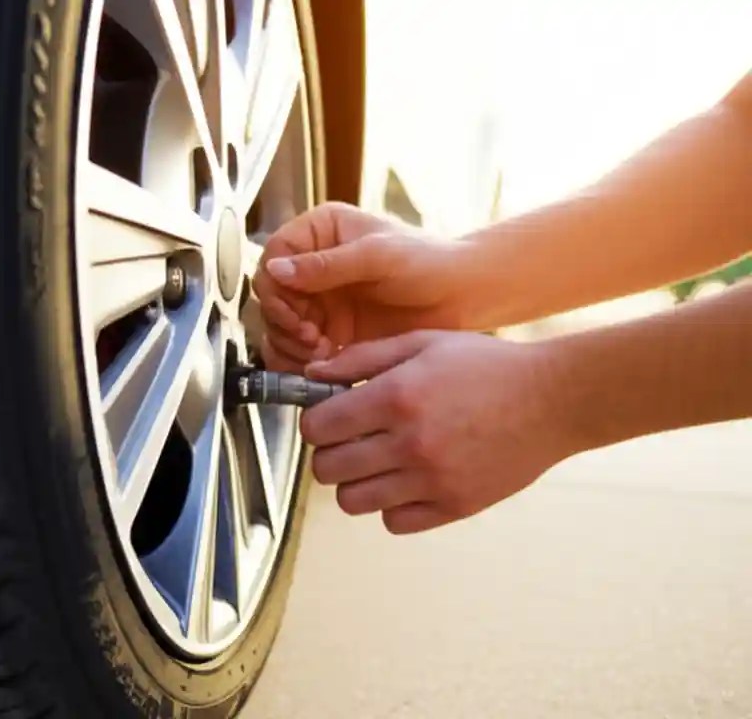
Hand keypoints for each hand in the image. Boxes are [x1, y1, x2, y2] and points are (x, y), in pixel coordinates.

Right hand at [253, 203, 478, 372]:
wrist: (464, 297)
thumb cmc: (429, 261)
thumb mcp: (376, 256)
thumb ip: (326, 265)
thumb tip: (277, 270)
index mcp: (321, 232)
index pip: (274, 255)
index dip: (276, 286)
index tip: (294, 312)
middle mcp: (314, 265)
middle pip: (271, 295)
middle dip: (284, 321)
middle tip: (310, 338)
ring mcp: (320, 300)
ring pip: (279, 325)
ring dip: (291, 344)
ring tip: (321, 353)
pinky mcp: (329, 330)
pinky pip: (298, 348)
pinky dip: (301, 361)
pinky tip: (322, 364)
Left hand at [299, 331, 577, 533]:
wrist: (553, 400)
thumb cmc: (486, 365)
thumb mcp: (422, 344)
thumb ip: (361, 358)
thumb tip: (312, 373)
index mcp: (396, 396)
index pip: (318, 427)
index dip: (315, 422)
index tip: (327, 418)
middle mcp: (410, 442)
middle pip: (327, 469)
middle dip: (329, 453)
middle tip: (350, 441)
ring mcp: (432, 479)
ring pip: (352, 501)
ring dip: (355, 483)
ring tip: (376, 463)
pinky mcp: (455, 506)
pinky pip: (394, 522)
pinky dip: (392, 505)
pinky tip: (408, 480)